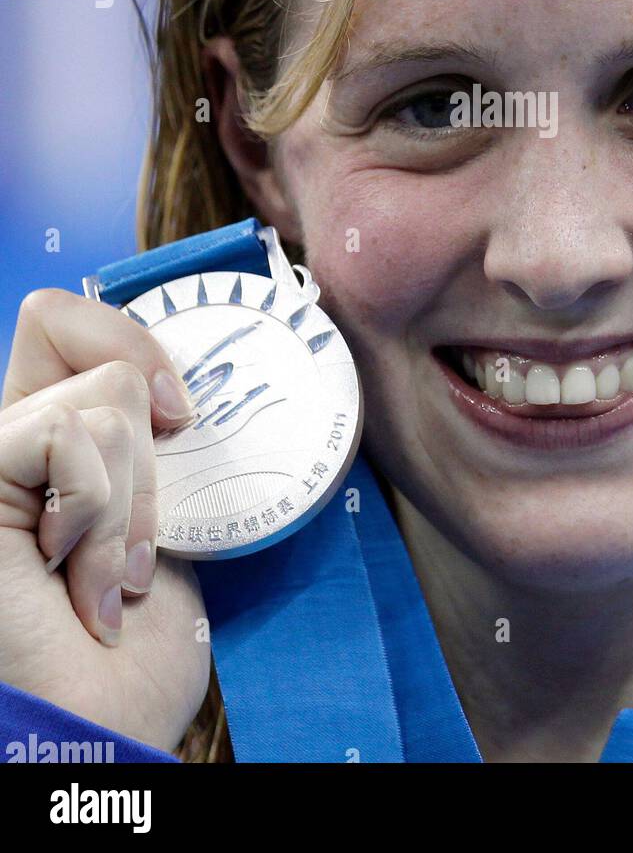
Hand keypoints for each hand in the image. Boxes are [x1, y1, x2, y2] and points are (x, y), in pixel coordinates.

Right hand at [0, 288, 211, 751]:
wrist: (96, 740)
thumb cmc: (127, 667)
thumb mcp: (159, 533)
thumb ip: (147, 456)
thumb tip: (178, 393)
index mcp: (43, 451)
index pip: (63, 324)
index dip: (133, 345)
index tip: (182, 420)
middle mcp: (3, 446)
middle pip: (72, 333)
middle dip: (145, 434)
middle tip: (137, 536)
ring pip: (101, 398)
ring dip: (132, 504)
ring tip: (104, 582)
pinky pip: (72, 433)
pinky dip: (102, 509)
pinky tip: (76, 581)